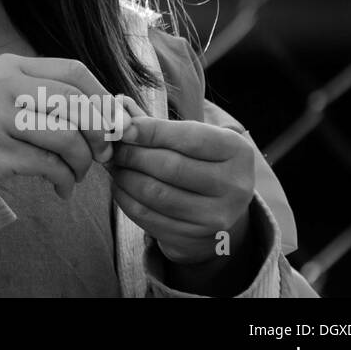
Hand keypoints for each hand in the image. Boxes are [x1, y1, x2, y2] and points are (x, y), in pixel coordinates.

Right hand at [0, 55, 126, 199]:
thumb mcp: (6, 88)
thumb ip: (47, 92)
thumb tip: (106, 115)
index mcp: (11, 66)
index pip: (73, 71)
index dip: (102, 97)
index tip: (113, 121)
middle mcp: (4, 87)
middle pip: (74, 103)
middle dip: (99, 131)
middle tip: (103, 152)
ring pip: (65, 137)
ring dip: (82, 161)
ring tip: (77, 174)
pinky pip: (47, 165)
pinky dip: (63, 179)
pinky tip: (61, 186)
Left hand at [110, 116, 254, 265]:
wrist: (219, 209)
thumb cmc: (200, 161)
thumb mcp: (196, 138)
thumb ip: (161, 125)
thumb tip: (120, 113)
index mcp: (237, 151)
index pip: (189, 138)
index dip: (151, 131)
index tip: (124, 128)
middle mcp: (234, 186)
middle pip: (170, 167)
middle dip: (133, 154)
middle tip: (114, 148)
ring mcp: (216, 216)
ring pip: (155, 193)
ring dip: (125, 177)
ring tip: (115, 165)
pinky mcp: (193, 237)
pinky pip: (148, 216)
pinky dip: (125, 198)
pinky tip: (120, 186)